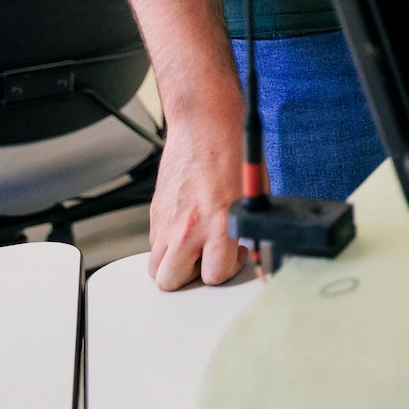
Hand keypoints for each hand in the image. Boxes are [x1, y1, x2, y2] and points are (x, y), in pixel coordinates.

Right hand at [147, 114, 245, 290]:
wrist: (204, 128)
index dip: (228, 268)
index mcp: (218, 224)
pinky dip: (167, 245)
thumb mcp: (252, 194)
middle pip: (172, 281)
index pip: (215, 275)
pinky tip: (185, 228)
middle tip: (207, 257)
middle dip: (192, 276)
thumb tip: (254, 248)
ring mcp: (166, 221)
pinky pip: (154, 245)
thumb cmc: (232, 154)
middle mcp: (188, 227)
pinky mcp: (154, 212)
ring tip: (194, 247)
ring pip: (155, 268)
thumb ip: (248, 227)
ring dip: (173, 264)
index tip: (235, 253)